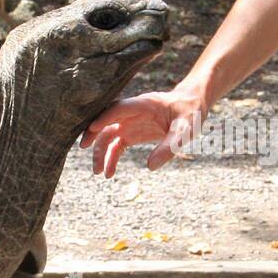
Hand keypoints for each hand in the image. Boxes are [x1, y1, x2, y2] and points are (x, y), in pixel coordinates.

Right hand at [81, 88, 205, 177]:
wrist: (192, 107)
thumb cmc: (190, 113)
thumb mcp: (186, 131)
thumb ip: (169, 147)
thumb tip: (150, 167)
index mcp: (144, 105)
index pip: (119, 108)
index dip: (105, 117)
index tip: (92, 128)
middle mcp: (132, 113)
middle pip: (107, 123)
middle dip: (95, 136)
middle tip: (85, 150)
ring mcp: (129, 123)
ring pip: (108, 136)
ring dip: (101, 153)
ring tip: (99, 173)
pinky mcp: (131, 133)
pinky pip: (116, 146)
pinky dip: (111, 159)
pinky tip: (109, 173)